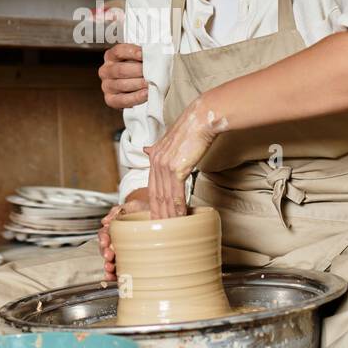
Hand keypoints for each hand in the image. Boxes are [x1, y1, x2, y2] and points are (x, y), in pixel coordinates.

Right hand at [97, 191, 147, 281]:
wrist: (160, 216)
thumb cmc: (145, 211)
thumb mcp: (132, 206)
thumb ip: (118, 211)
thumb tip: (105, 221)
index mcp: (114, 229)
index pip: (104, 234)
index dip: (103, 238)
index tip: (106, 242)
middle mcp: (116, 242)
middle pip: (105, 249)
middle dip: (105, 253)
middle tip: (109, 255)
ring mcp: (122, 252)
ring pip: (110, 261)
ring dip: (108, 265)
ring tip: (109, 267)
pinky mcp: (130, 261)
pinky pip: (119, 270)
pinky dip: (114, 275)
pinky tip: (112, 277)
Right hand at [99, 42, 146, 109]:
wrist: (135, 87)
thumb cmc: (137, 70)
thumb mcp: (138, 59)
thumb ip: (143, 57)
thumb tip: (154, 56)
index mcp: (111, 56)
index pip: (119, 51)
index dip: (131, 52)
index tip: (143, 54)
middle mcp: (106, 70)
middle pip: (120, 69)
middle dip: (138, 70)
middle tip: (152, 71)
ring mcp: (107, 86)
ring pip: (122, 84)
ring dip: (139, 84)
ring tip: (151, 83)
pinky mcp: (110, 99)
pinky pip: (123, 99)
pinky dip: (136, 97)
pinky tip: (146, 93)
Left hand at [145, 94, 225, 218]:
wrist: (202, 118)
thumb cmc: (191, 128)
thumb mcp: (168, 138)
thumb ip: (157, 148)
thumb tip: (145, 149)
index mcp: (154, 156)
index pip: (152, 185)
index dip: (153, 203)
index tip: (155, 216)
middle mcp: (156, 162)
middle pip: (156, 195)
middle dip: (157, 214)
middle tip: (159, 229)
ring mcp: (165, 166)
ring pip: (165, 197)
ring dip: (168, 215)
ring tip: (170, 228)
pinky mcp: (177, 169)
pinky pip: (176, 194)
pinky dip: (178, 207)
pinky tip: (180, 216)